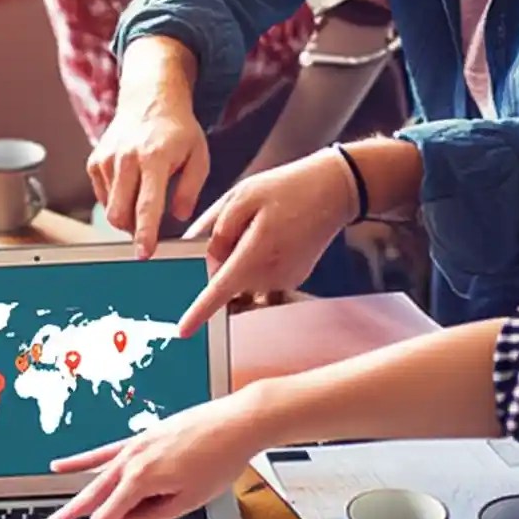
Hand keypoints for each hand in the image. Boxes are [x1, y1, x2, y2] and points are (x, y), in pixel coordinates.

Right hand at [41, 394, 258, 518]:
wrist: (235, 423)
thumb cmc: (219, 459)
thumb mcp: (189, 501)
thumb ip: (155, 516)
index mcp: (142, 479)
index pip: (112, 516)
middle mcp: (131, 461)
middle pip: (95, 496)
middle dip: (73, 515)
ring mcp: (133, 448)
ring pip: (96, 478)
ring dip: (75, 495)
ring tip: (54, 511)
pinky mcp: (139, 439)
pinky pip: (103, 452)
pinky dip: (80, 460)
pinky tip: (60, 465)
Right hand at [90, 36, 209, 258]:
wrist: (149, 100)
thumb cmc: (177, 131)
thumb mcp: (199, 156)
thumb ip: (191, 190)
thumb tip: (179, 217)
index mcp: (154, 158)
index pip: (147, 205)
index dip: (145, 233)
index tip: (143, 253)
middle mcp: (126, 159)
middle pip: (120, 214)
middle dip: (133, 231)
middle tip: (149, 229)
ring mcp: (106, 160)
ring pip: (110, 209)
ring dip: (126, 215)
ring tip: (144, 197)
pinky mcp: (95, 162)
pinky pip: (102, 197)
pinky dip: (116, 200)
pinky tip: (131, 185)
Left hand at [176, 149, 355, 337]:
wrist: (334, 190)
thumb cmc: (289, 187)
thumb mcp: (242, 195)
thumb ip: (217, 228)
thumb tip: (204, 257)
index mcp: (256, 251)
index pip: (221, 289)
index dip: (200, 312)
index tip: (184, 331)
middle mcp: (272, 273)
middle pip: (227, 280)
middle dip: (221, 260)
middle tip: (241, 226)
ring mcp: (284, 279)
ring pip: (243, 279)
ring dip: (240, 260)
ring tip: (262, 227)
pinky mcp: (292, 280)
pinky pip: (260, 277)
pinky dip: (255, 262)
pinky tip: (272, 236)